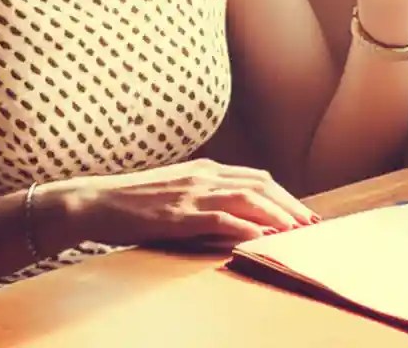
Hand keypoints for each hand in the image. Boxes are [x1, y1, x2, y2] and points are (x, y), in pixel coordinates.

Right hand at [60, 159, 319, 246]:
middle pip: (261, 185)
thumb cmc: (133, 202)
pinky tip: (262, 237)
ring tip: (297, 231)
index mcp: (204, 169)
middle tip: (312, 224)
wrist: (95, 201)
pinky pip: (220, 218)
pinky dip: (245, 226)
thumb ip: (203, 196)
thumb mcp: (174, 191)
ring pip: (248, 198)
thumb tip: (234, 216)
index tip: (303, 213)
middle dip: (290, 204)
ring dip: (277, 215)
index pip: (256, 177)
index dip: (284, 195)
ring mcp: (191, 193)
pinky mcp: (179, 214)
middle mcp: (203, 176)